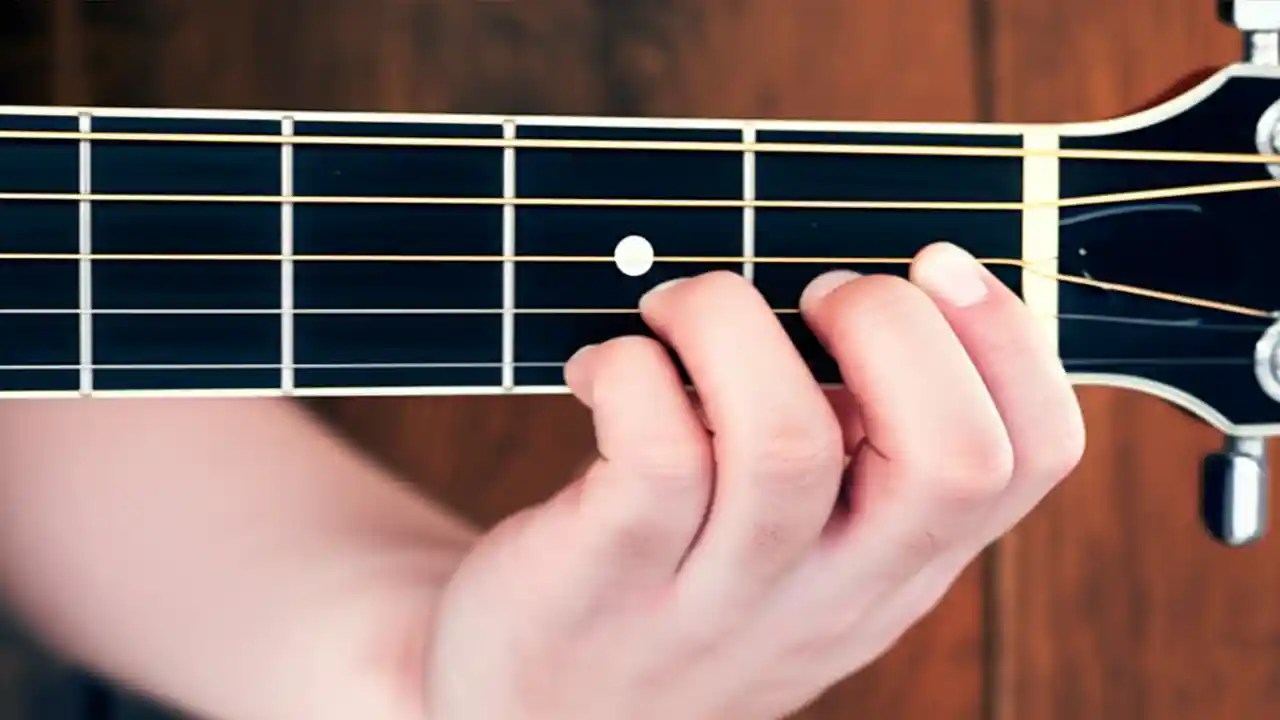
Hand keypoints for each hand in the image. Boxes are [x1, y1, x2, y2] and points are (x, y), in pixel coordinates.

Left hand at [422, 242, 1084, 719]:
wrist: (535, 709)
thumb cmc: (671, 590)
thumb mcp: (798, 558)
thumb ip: (854, 464)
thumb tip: (878, 305)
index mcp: (895, 569)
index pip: (1030, 461)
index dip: (1010, 340)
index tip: (936, 264)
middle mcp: (830, 595)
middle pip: (947, 457)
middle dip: (893, 325)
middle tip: (811, 296)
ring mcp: (721, 601)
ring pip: (786, 440)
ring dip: (733, 325)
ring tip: (680, 312)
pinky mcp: (609, 581)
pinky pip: (656, 453)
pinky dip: (632, 370)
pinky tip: (602, 369)